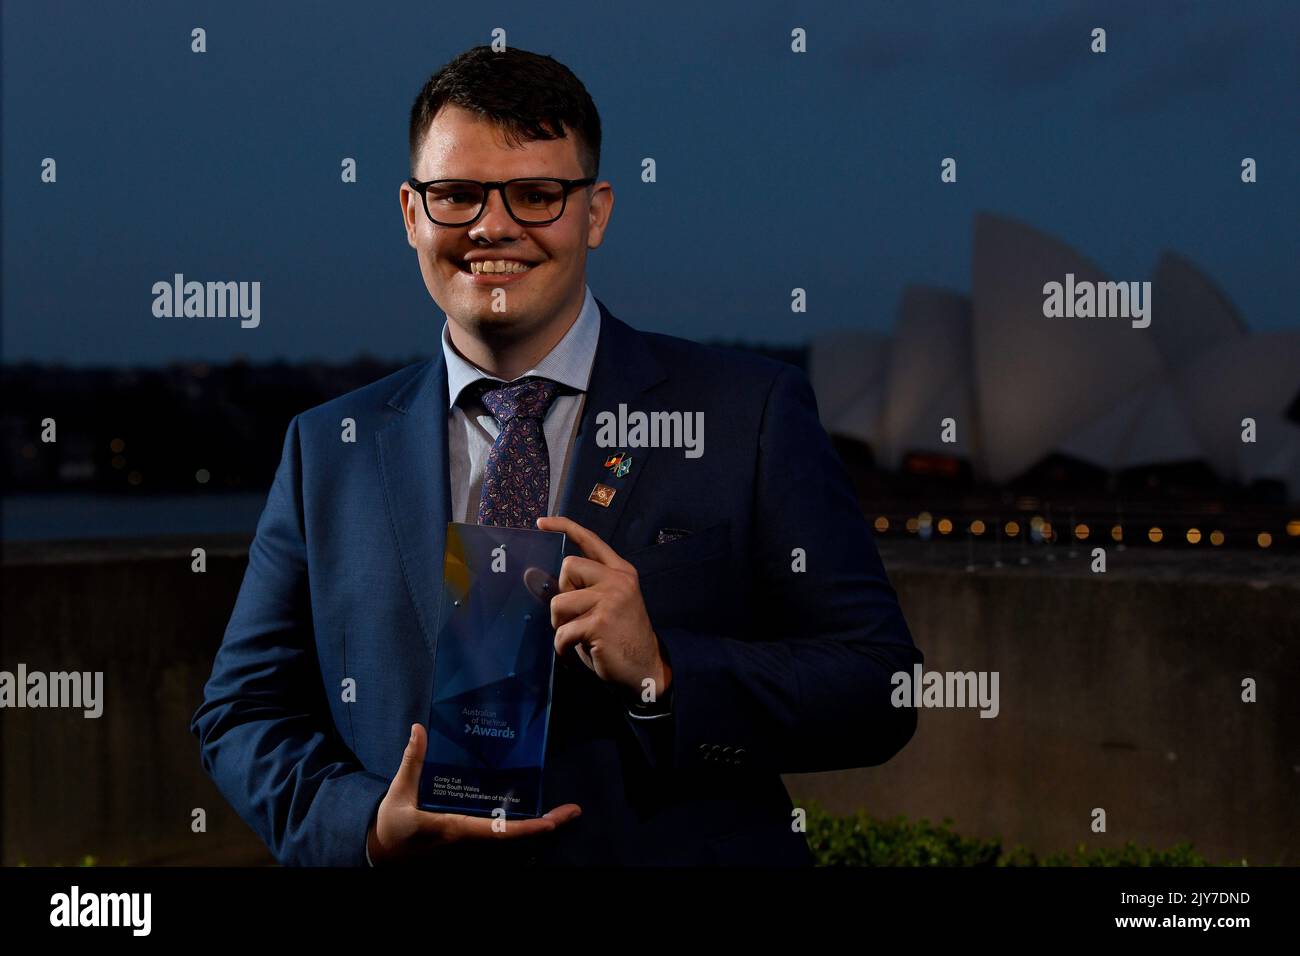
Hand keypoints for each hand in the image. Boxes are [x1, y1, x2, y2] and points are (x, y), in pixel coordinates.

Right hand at [366, 723, 580, 864]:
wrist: (381, 856)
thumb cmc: (391, 827)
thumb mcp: (399, 794)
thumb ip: (413, 762)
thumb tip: (419, 730)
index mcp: (453, 829)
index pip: (497, 831)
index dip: (526, 828)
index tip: (551, 822)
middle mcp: (468, 843)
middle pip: (513, 839)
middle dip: (544, 826)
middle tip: (572, 811)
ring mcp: (469, 848)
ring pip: (509, 842)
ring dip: (536, 829)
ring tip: (562, 812)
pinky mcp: (467, 847)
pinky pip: (497, 840)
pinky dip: (519, 831)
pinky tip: (534, 817)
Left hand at [535, 515, 671, 702]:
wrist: (645, 668)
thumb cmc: (618, 638)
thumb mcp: (605, 604)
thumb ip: (581, 589)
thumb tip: (535, 577)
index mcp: (620, 571)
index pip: (590, 540)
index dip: (564, 527)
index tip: (542, 523)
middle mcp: (618, 580)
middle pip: (569, 566)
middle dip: (562, 593)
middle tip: (575, 616)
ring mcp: (611, 599)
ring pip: (559, 602)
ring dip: (560, 624)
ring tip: (576, 636)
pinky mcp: (601, 622)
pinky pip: (563, 631)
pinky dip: (562, 646)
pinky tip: (575, 651)